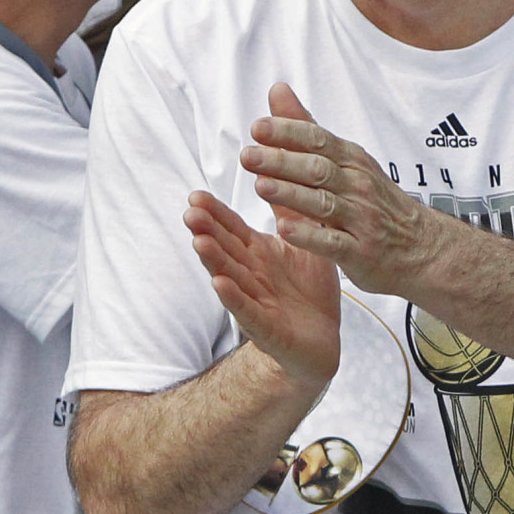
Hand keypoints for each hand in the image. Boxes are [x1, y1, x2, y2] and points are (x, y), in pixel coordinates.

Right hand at [185, 189, 340, 387]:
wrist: (324, 339)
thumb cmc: (309, 290)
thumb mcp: (304, 243)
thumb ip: (290, 212)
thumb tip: (280, 173)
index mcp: (258, 253)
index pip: (232, 229)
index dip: (215, 213)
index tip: (195, 195)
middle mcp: (251, 274)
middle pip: (225, 249)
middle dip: (207, 231)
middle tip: (190, 212)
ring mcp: (255, 301)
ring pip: (230, 277)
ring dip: (214, 261)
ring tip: (199, 242)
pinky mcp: (266, 327)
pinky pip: (248, 311)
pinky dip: (234, 298)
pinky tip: (220, 284)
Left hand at [241, 83, 444, 296]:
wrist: (420, 246)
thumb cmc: (374, 200)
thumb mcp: (347, 159)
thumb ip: (306, 128)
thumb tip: (278, 90)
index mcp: (351, 160)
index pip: (318, 140)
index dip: (288, 133)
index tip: (258, 128)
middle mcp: (357, 185)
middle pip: (317, 169)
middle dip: (282, 162)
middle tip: (249, 156)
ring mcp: (361, 219)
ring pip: (323, 203)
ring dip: (291, 194)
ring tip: (261, 186)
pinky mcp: (361, 252)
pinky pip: (332, 243)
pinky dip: (309, 237)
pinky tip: (285, 231)